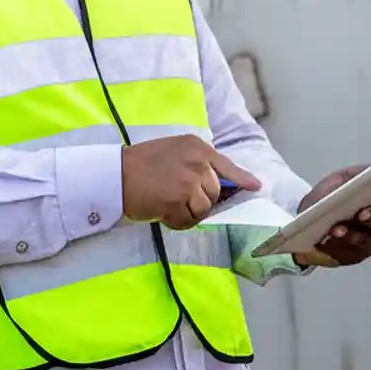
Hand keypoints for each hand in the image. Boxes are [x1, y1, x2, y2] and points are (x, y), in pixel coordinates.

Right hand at [121, 135, 261, 229]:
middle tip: (176, 197)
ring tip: (167, 204)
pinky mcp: (177, 200)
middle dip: (199, 200)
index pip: (226, 165)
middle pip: (214, 192)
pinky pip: (187, 221)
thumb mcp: (174, 152)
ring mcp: (188, 181)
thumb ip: (195, 163)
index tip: (256, 187)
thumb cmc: (140, 163)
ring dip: (188, 212)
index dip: (242, 178)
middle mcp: (197, 162)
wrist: (114, 174)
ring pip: (203, 209)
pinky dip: (176, 222)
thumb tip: (217, 185)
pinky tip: (162, 212)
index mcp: (197, 147)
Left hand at [291, 165, 370, 267]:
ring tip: (337, 228)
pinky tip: (327, 239)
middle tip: (363, 213)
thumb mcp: (344, 178)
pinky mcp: (349, 256)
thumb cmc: (332, 193)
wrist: (309, 211)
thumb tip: (370, 174)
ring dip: (351, 235)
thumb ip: (358, 176)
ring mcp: (366, 244)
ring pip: (363, 242)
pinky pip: (344, 254)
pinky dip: (335, 246)